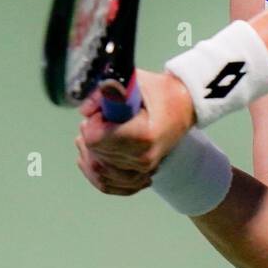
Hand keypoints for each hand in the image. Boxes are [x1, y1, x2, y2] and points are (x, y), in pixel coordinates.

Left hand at [74, 69, 194, 195]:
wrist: (183, 106)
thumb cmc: (157, 91)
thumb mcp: (132, 82)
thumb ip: (104, 94)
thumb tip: (84, 111)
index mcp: (142, 134)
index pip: (96, 139)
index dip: (92, 124)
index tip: (101, 112)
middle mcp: (143, 157)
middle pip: (95, 154)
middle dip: (88, 135)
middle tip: (97, 118)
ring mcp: (143, 169)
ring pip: (98, 171)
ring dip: (89, 152)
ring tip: (95, 133)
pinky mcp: (141, 175)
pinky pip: (108, 185)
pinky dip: (95, 171)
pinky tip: (93, 157)